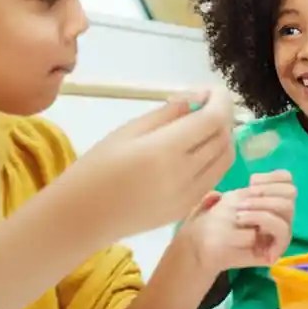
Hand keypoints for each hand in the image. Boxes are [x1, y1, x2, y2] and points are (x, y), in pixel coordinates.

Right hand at [53, 89, 235, 243]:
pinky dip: (216, 158)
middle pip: (224, 138)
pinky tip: (197, 150)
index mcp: (165, 150)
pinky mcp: (187, 209)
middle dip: (223, 115)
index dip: (220, 100)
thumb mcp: (128, 131)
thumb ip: (168, 114)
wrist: (82, 218)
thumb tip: (197, 99)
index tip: (212, 90)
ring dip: (223, 137)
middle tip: (206, 104)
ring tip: (203, 126)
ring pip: (226, 159)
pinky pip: (215, 177)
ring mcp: (189, 196)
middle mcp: (184, 174)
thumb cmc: (96, 168)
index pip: (213, 119)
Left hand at [180, 171, 296, 273]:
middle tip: (244, 200)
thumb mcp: (234, 197)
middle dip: (266, 191)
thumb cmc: (220, 220)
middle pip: (291, 192)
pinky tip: (244, 222)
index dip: (272, 176)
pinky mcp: (278, 247)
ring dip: (262, 206)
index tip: (250, 182)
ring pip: (288, 207)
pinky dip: (263, 220)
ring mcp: (283, 230)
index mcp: (274, 198)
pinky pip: (283, 230)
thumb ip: (249, 188)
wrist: (208, 246)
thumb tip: (254, 181)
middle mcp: (282, 213)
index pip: (287, 179)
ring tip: (239, 214)